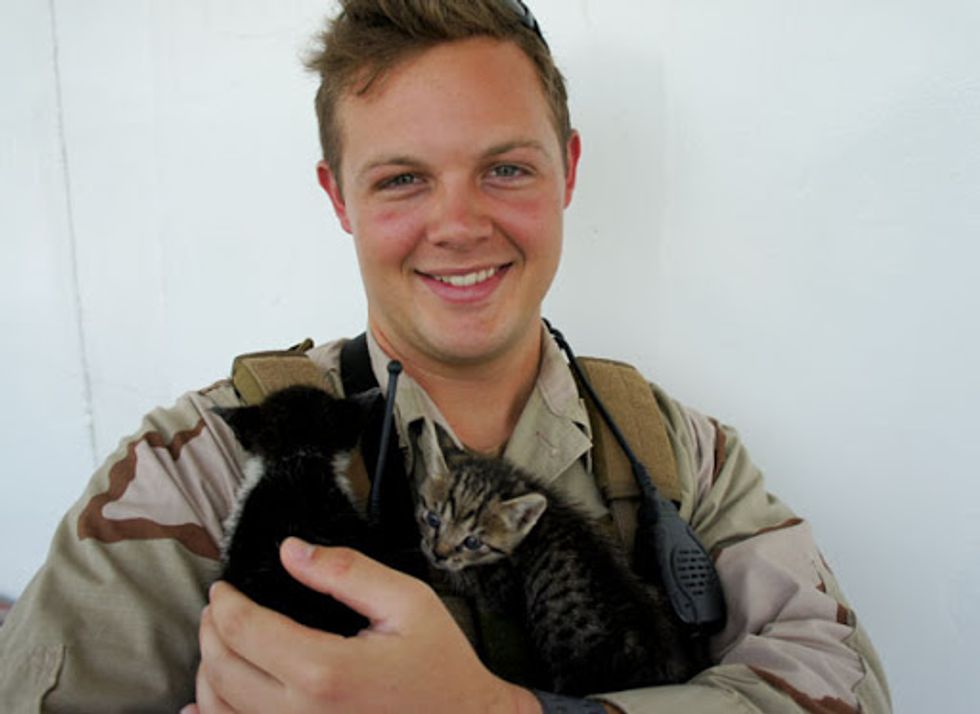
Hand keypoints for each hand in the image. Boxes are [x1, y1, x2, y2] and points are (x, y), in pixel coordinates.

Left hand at [184, 537, 541, 712]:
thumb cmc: (440, 667)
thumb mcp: (408, 602)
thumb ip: (348, 572)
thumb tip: (292, 552)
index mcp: (326, 670)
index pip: (244, 630)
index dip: (224, 602)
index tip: (223, 587)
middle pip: (221, 668)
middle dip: (209, 630)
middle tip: (216, 608)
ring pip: (217, 709)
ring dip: (208, 671)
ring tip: (218, 642)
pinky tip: (204, 703)